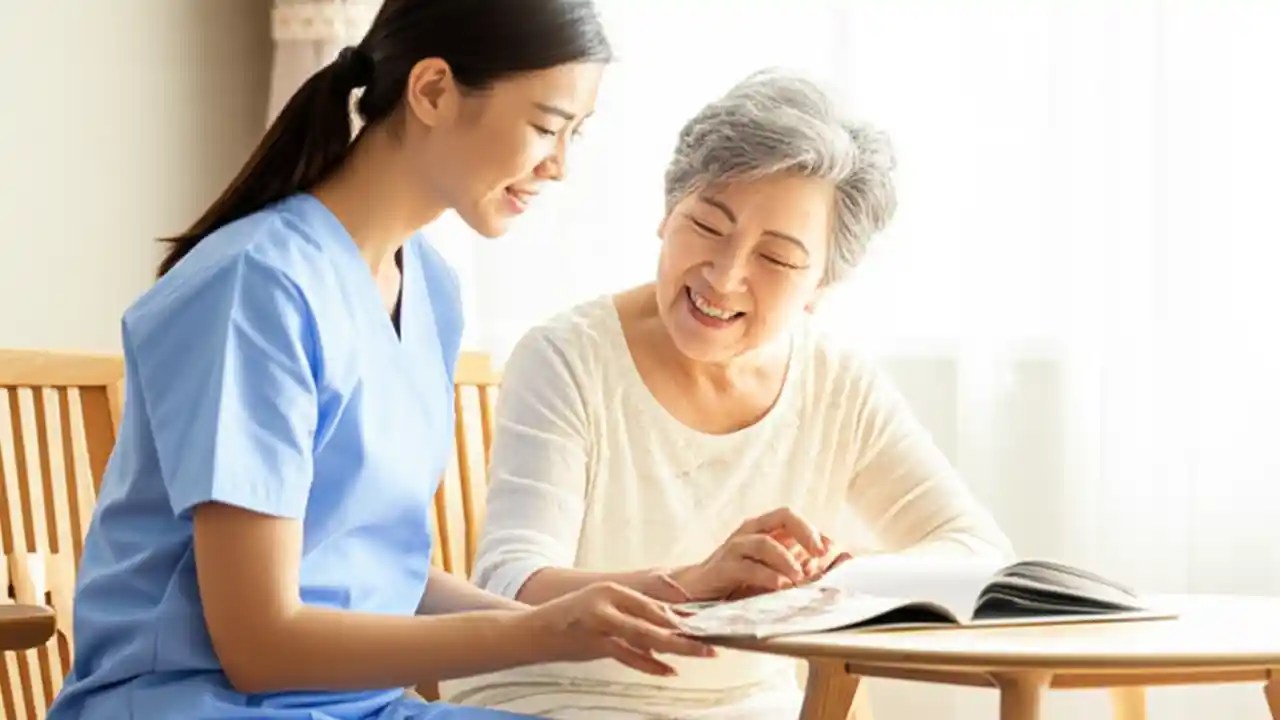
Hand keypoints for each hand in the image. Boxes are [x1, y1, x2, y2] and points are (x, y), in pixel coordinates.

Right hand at [521, 582, 715, 675]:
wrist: (533, 632)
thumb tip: (669, 623)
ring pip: (646, 636)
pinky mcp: (593, 642)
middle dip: (687, 632)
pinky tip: (670, 670)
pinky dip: (651, 664)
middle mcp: (608, 601)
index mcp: (613, 590)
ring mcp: (600, 621)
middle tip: (712, 643)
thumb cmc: (572, 621)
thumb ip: (632, 614)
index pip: (656, 602)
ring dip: (677, 647)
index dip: (683, 613)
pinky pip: (628, 655)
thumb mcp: (603, 608)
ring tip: (702, 653)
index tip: (707, 623)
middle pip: (656, 618)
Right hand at [670, 507, 830, 601]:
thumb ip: (793, 561)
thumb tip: (829, 560)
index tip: (827, 549)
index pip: (789, 516)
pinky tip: (781, 587)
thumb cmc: (736, 578)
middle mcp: (748, 531)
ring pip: (766, 542)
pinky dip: (769, 577)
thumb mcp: (768, 567)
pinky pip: (749, 567)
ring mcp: (735, 548)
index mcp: (760, 528)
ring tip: (799, 577)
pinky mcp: (724, 567)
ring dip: (787, 560)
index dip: (810, 529)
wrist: (696, 589)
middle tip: (819, 553)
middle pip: (782, 516)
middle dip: (805, 532)